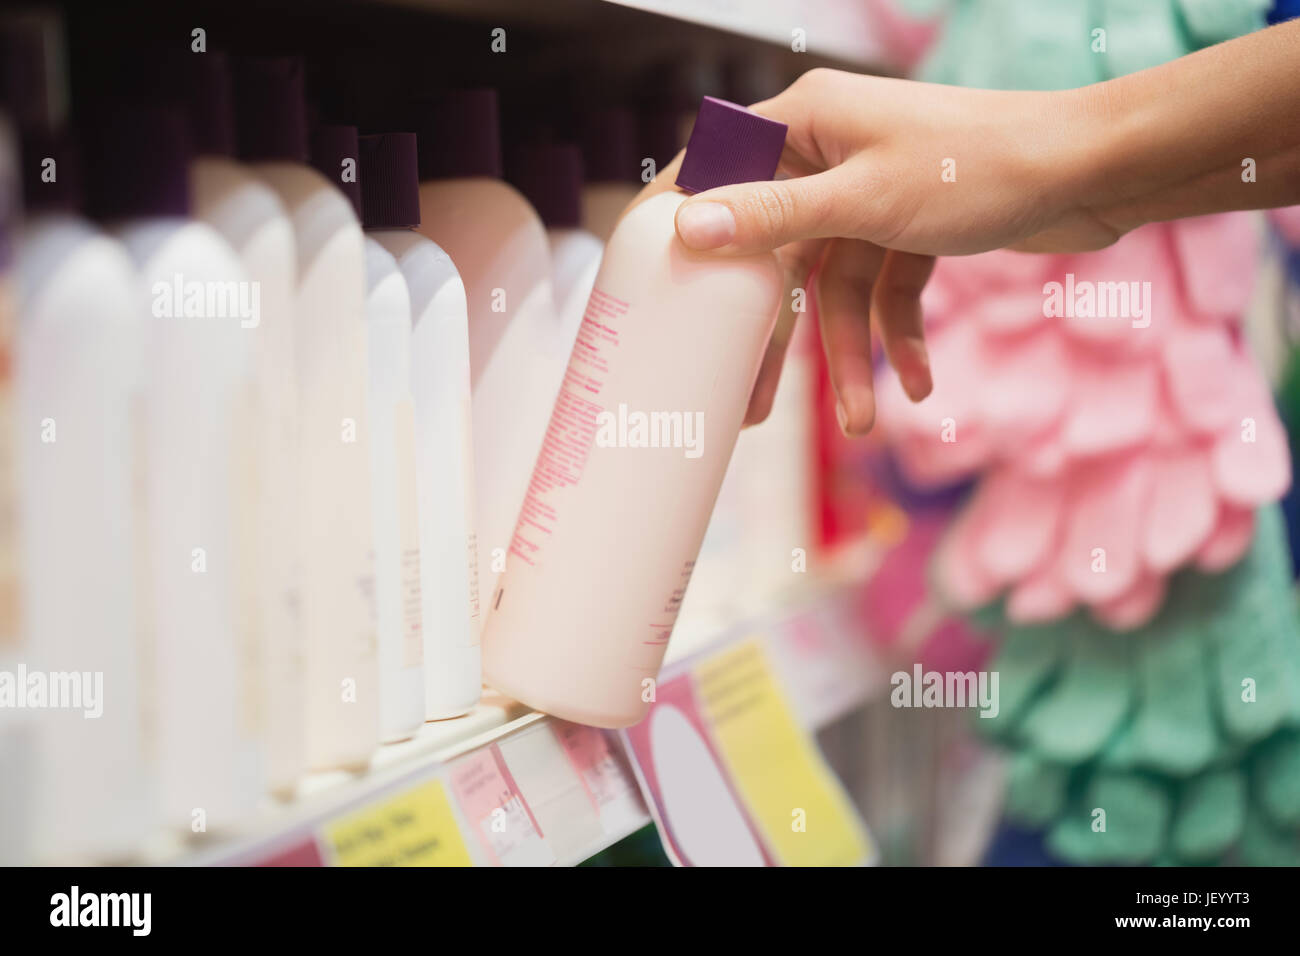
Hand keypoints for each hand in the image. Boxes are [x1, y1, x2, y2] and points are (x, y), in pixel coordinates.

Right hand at [639, 70, 1117, 434]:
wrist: (1095, 172)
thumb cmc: (981, 166)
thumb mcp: (866, 200)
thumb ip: (775, 218)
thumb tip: (689, 228)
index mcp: (806, 123)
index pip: (718, 171)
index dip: (680, 225)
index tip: (648, 287)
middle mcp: (831, 154)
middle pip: (777, 254)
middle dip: (775, 336)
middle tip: (749, 405)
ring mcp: (873, 194)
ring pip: (838, 287)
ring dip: (852, 355)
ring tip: (859, 421)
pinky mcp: (913, 227)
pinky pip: (887, 291)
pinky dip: (900, 337)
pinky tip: (920, 385)